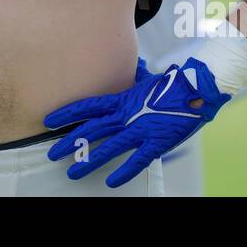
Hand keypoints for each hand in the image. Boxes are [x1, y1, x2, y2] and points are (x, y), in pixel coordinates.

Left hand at [44, 57, 229, 187]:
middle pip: (92, 129)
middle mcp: (127, 114)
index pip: (88, 107)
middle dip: (70, 142)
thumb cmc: (173, 84)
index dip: (67, 114)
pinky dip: (124, 172)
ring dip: (89, 161)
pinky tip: (111, 182)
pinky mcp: (156, 142)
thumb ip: (137, 76)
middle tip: (52, 153)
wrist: (198, 89)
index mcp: (123, 99)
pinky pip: (137, 160)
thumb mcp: (149, 79)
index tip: (48, 120)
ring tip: (73, 172)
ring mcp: (141, 129)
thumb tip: (135, 65)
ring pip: (109, 147)